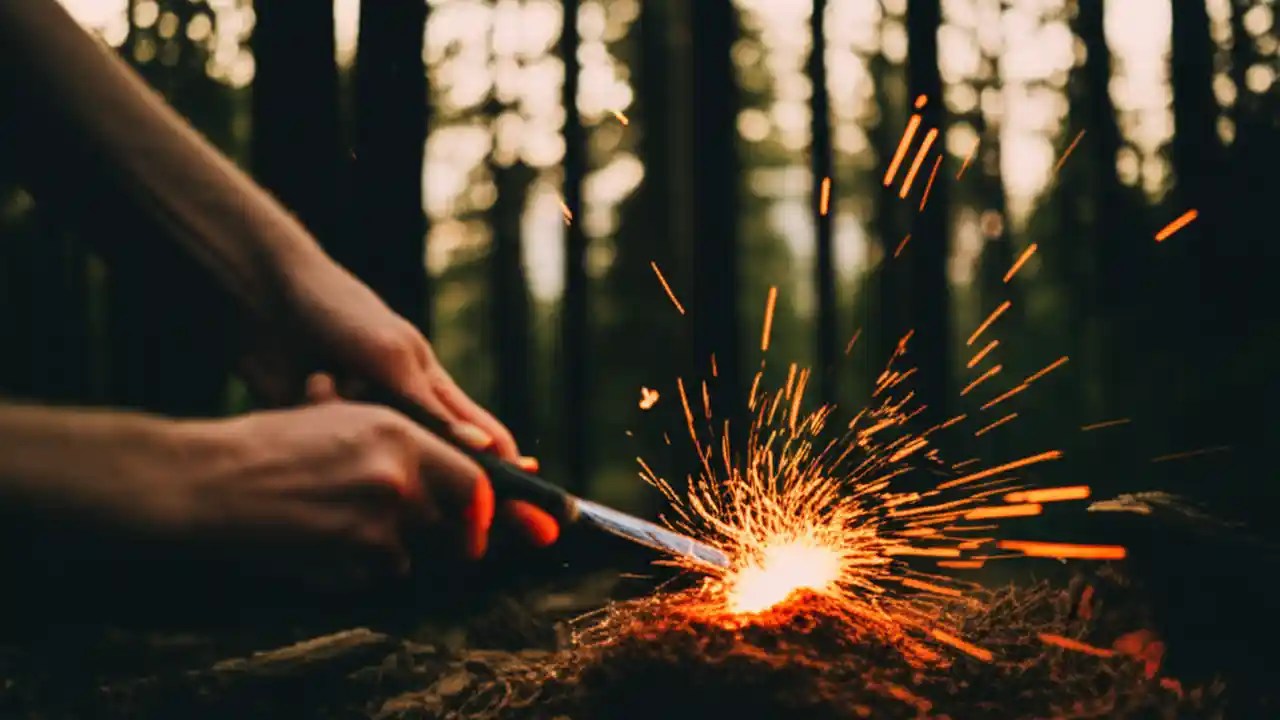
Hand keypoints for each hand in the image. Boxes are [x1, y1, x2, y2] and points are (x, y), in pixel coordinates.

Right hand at [176, 400, 495, 591]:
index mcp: (400, 433)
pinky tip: (319, 547)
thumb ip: (399, 440)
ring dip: (388, 551)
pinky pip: (375, 574)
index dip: (481, 510)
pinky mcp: (353, 557)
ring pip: (410, 553)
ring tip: (339, 527)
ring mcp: (379, 519)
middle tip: (403, 534)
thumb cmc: (269, 445)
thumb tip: (453, 459)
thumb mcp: (341, 419)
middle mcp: (400, 474)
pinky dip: (357, 570)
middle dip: (439, 536)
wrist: (212, 481)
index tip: (478, 524)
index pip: (474, 479)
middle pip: (451, 523)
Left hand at [239, 258, 557, 548]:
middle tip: (469, 546)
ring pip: (388, 474)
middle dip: (453, 502)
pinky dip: (331, 471)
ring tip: (383, 495)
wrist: (267, 300)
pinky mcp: (326, 440)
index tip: (532, 519)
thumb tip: (485, 449)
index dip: (510, 477)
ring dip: (379, 479)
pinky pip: (338, 469)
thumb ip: (431, 406)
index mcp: (434, 391)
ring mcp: (367, 430)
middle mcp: (407, 415)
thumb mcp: (391, 358)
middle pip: (442, 469)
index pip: (486, 442)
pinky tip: (327, 475)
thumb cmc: (342, 314)